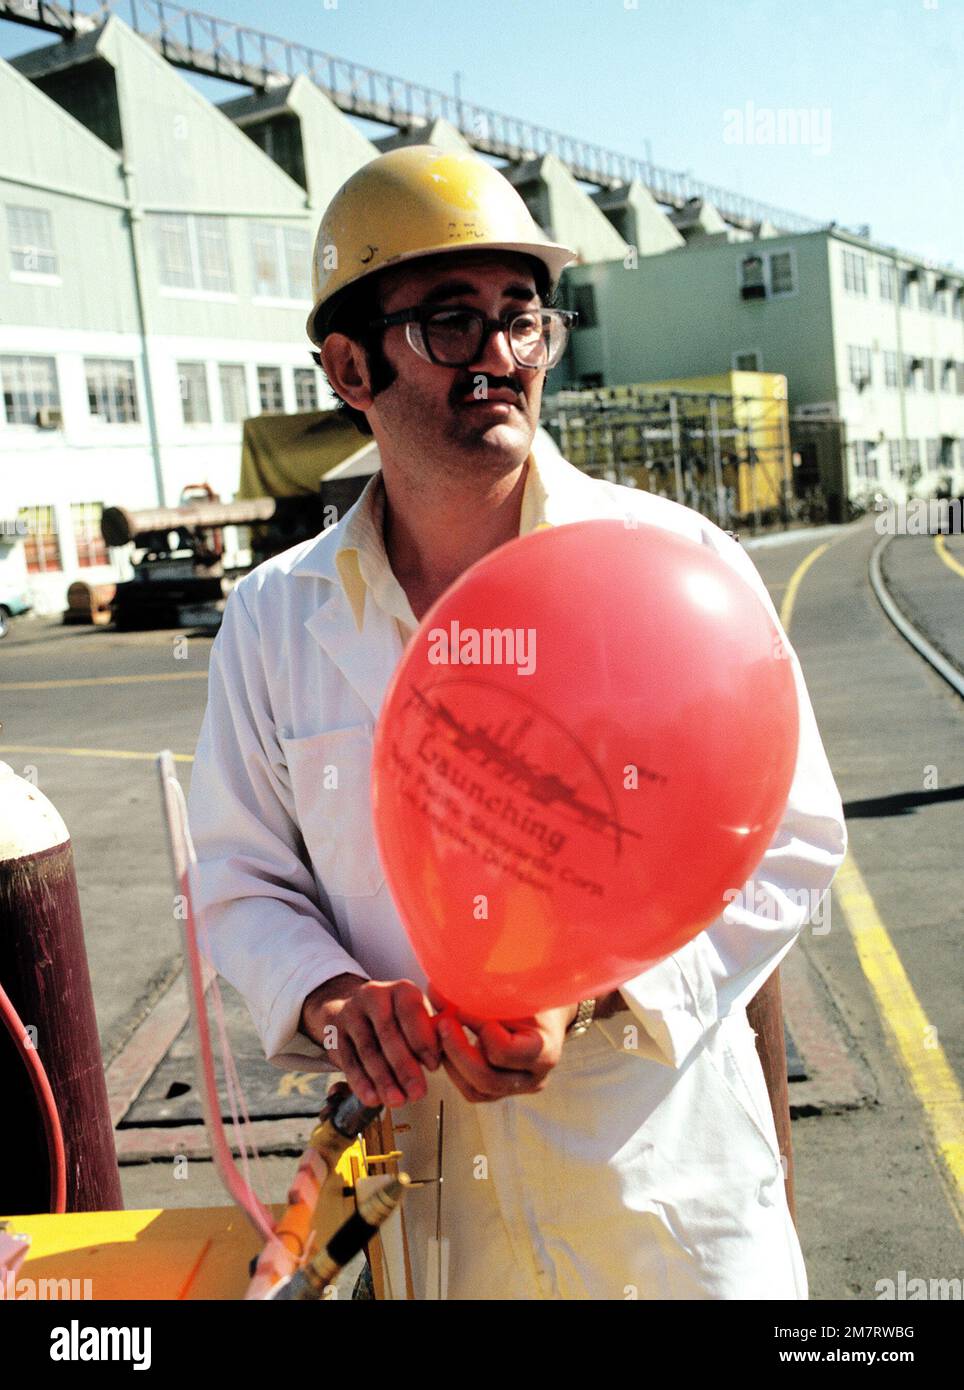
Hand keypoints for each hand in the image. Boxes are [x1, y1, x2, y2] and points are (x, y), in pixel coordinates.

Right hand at [301, 974, 440, 1108]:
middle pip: (388, 1033)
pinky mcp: (334, 1033)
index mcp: (401, 989)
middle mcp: (374, 995)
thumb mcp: (414, 1017)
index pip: (411, 1011)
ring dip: (383, 1079)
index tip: (433, 1066)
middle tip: (417, 1092)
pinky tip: (372, 1098)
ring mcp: (351, 1013)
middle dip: (404, 1067)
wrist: (350, 1008)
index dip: (422, 1040)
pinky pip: (349, 1061)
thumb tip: (441, 1058)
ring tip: (397, 1100)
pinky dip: (361, 1083)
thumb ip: (428, 1034)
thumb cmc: (395, 1018)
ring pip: (368, 1050)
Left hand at [428, 987, 577, 1103]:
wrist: (545, 1011)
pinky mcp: (500, 1091)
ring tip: (442, 1034)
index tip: (463, 1007)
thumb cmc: (530, 995)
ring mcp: (517, 1088)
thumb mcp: (512, 989)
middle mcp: (533, 1078)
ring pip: (476, 1090)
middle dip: (457, 1051)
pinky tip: (449, 1046)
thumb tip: (435, 991)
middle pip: (487, 1079)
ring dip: (452, 1062)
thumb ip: (478, 992)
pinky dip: (455, 1069)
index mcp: (545, 1051)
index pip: (504, 1051)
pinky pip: (472, 1091)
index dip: (478, 1028)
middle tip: (442, 1023)